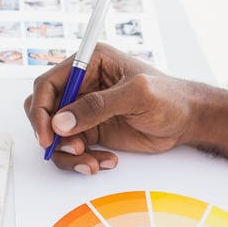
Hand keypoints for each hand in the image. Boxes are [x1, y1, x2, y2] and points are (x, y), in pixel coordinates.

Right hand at [24, 44, 197, 174]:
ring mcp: (84, 111)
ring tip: (92, 162)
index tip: (48, 135)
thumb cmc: (169, 97)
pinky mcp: (90, 131)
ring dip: (69, 154)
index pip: (48, 85)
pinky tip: (104, 161)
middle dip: (52, 135)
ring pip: (56, 136)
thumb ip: (97, 107)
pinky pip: (71, 150)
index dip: (41, 110)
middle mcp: (81, 86)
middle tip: (73, 150)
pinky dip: (82, 160)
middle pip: (44, 111)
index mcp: (89, 63)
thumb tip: (61, 122)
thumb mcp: (136, 95)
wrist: (186, 120)